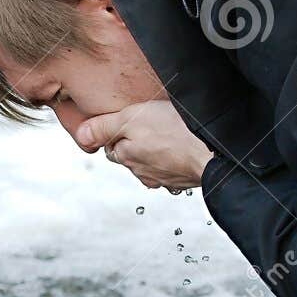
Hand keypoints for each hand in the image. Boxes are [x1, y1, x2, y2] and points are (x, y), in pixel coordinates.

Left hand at [74, 100, 212, 190]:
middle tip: (151, 124)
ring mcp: (165, 178)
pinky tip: (183, 145)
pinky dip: (176, 157)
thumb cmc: (176, 132)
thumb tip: (81, 136)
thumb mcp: (131, 118)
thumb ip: (103, 127)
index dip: (119, 131)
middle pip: (132, 155)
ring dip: (158, 150)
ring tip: (169, 132)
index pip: (113, 146)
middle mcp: (144, 173)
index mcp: (127, 158)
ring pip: (153, 162)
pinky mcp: (185, 179)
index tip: (131, 121)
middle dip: (138, 142)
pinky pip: (175, 167)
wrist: (215, 150)